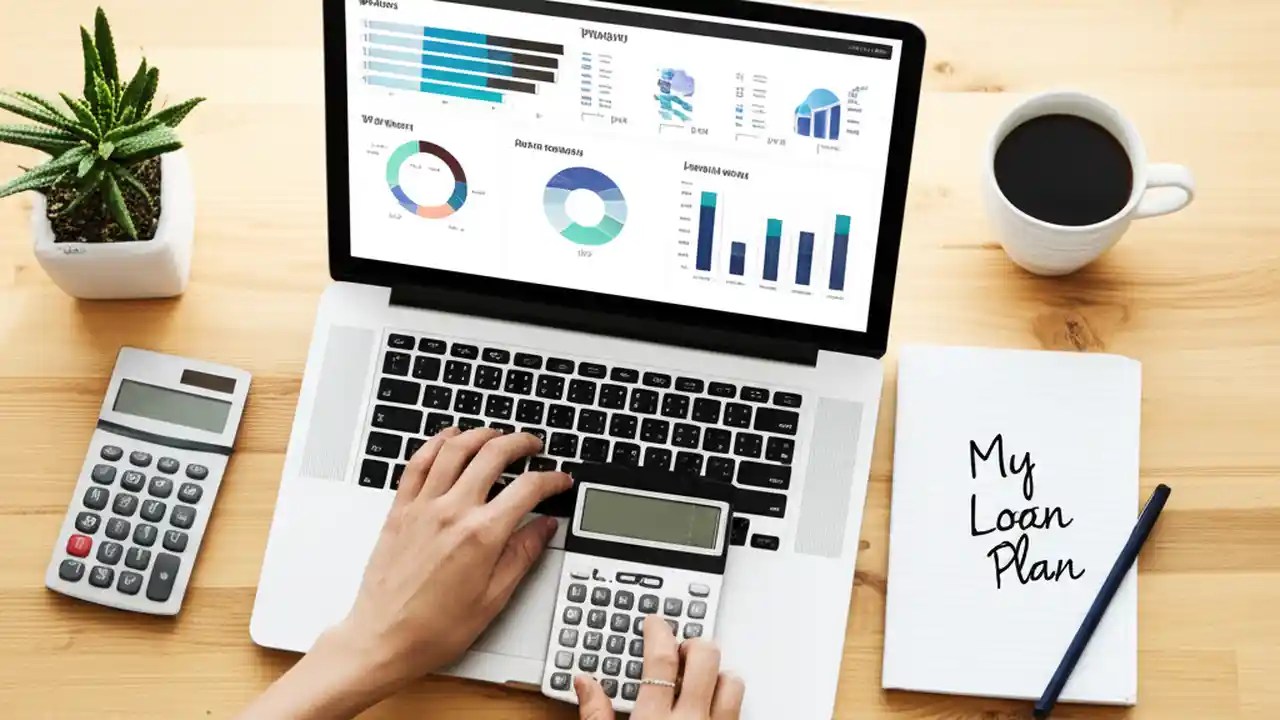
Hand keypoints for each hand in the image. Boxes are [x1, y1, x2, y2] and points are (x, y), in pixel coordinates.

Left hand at [238, 428, 570, 719]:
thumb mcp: (494, 598)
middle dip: (521, 443)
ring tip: (497, 435)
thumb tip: (544, 527)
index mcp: (481, 535)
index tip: (559, 481)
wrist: (383, 640)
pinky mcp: (400, 510)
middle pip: (493, 454)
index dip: (552, 479)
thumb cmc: (434, 629)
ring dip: (481, 434)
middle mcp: (452, 512)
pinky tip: (449, 438)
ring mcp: (423, 507)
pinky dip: (436, 443)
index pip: (528, 489)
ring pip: (455, 449)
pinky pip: (418, 463)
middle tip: (533, 446)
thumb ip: (522, 555)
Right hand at [574, 616, 744, 719]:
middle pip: (704, 658)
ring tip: (698, 677)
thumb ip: (596, 715)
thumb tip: (584, 683)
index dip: (658, 632)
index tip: (654, 623)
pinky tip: (711, 703)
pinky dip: (727, 697)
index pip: (662, 659)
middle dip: (692, 645)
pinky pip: (740, 707)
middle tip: (678, 649)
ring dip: (717, 672)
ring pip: (731, 681)